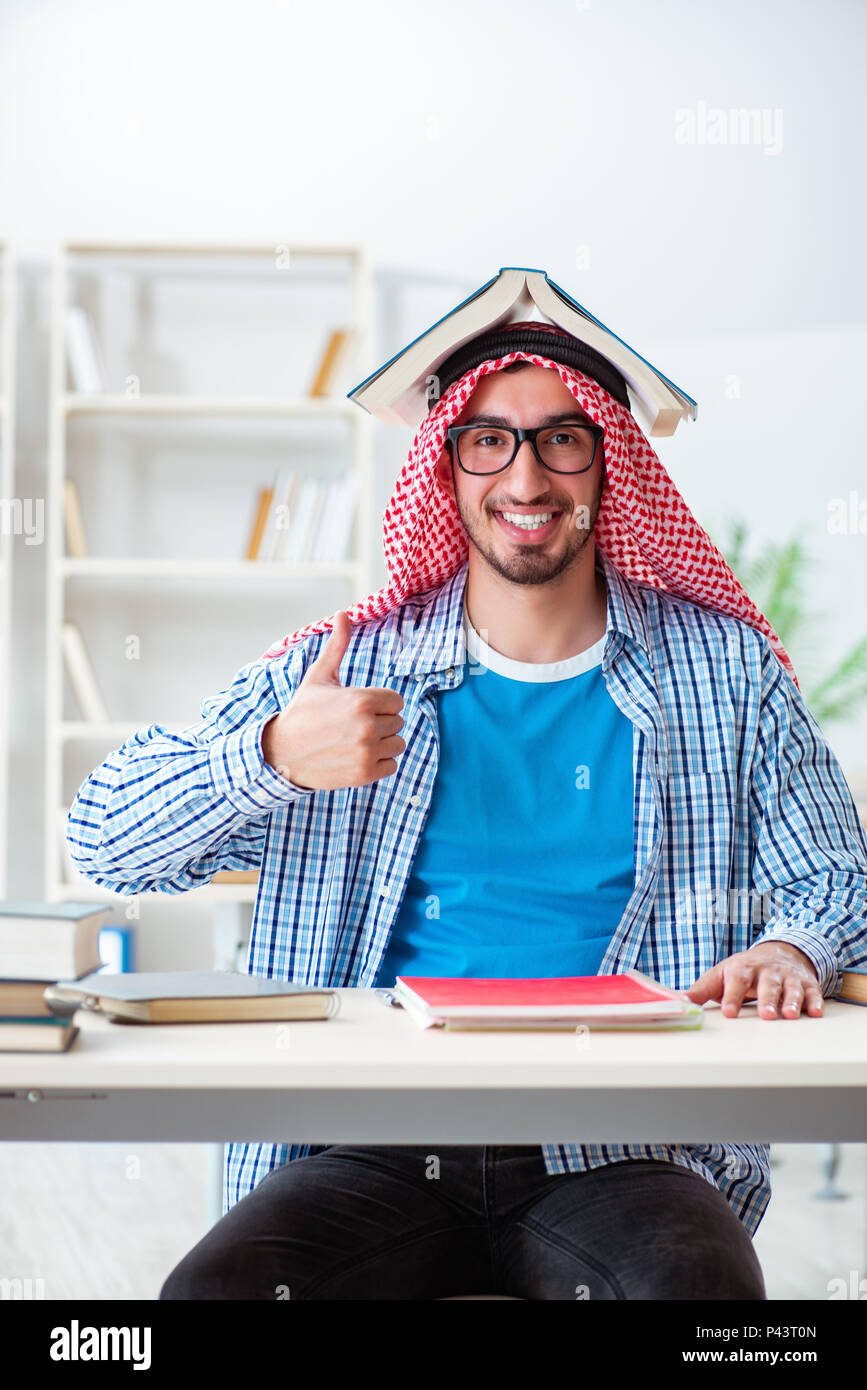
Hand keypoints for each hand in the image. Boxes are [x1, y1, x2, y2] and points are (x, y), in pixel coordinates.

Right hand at [260, 611, 405, 791]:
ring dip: (382, 743)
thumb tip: (344, 613)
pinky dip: (378, 763)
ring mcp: (367, 752)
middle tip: (351, 726)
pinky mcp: (365, 774)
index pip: (396, 701)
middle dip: (379, 722)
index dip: (379, 703)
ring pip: (397, 744)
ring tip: (355, 741)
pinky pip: (392, 765)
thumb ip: (338, 645)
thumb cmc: (302, 712)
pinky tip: (356, 756)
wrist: (281, 753)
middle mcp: (367, 726)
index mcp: (361, 700)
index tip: (357, 708)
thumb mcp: (319, 676)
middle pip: (397, 722)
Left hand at [686, 941, 823, 1019]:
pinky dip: (814, 1001)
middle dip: (767, 999)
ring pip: (790, 988)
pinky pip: (812, 991)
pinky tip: (815, 1012)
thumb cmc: (742, 970)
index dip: (732, 996)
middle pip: (767, 984)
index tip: (729, 1012)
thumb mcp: (719, 976)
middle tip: (766, 1016)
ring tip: (788, 1016)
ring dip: (791, 1002)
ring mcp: (787, 976)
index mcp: (742, 968)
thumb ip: (700, 991)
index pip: (736, 981)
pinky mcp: (805, 983)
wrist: (776, 952)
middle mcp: (766, 971)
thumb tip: (678, 1003)